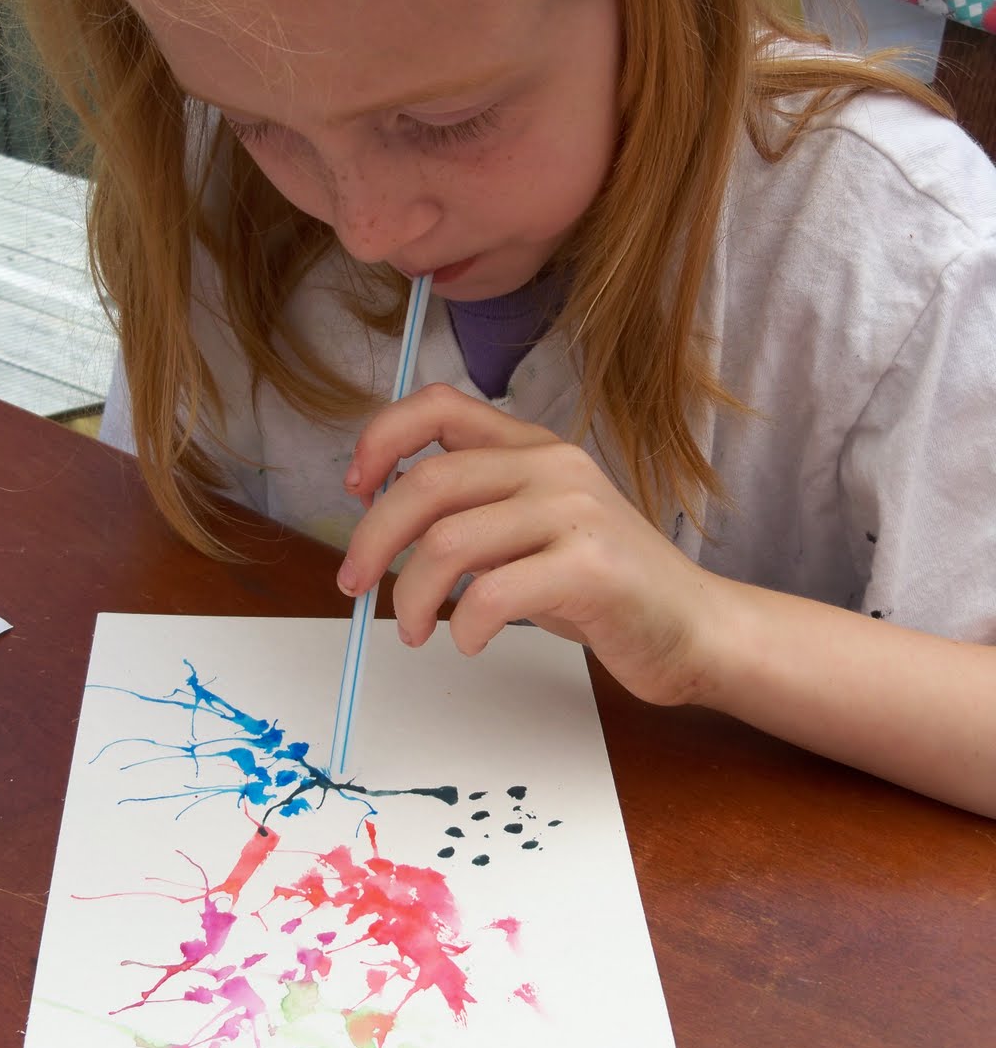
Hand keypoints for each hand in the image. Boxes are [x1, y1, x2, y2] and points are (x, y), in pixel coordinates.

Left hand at [337, 382, 725, 706]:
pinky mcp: (590, 567)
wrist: (693, 627)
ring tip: (416, 630)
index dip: (381, 438)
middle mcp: (552, 465)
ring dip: (412, 595)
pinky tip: (468, 641)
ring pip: (449, 542)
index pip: (440, 406)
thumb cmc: (602, 585)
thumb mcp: (533, 528)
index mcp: (533, 446)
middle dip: (373, 538)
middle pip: (427, 482)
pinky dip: (463, 627)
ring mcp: (575, 512)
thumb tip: (384, 521)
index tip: (356, 488)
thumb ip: (475, 510)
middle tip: (354, 583)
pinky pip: (492, 594)